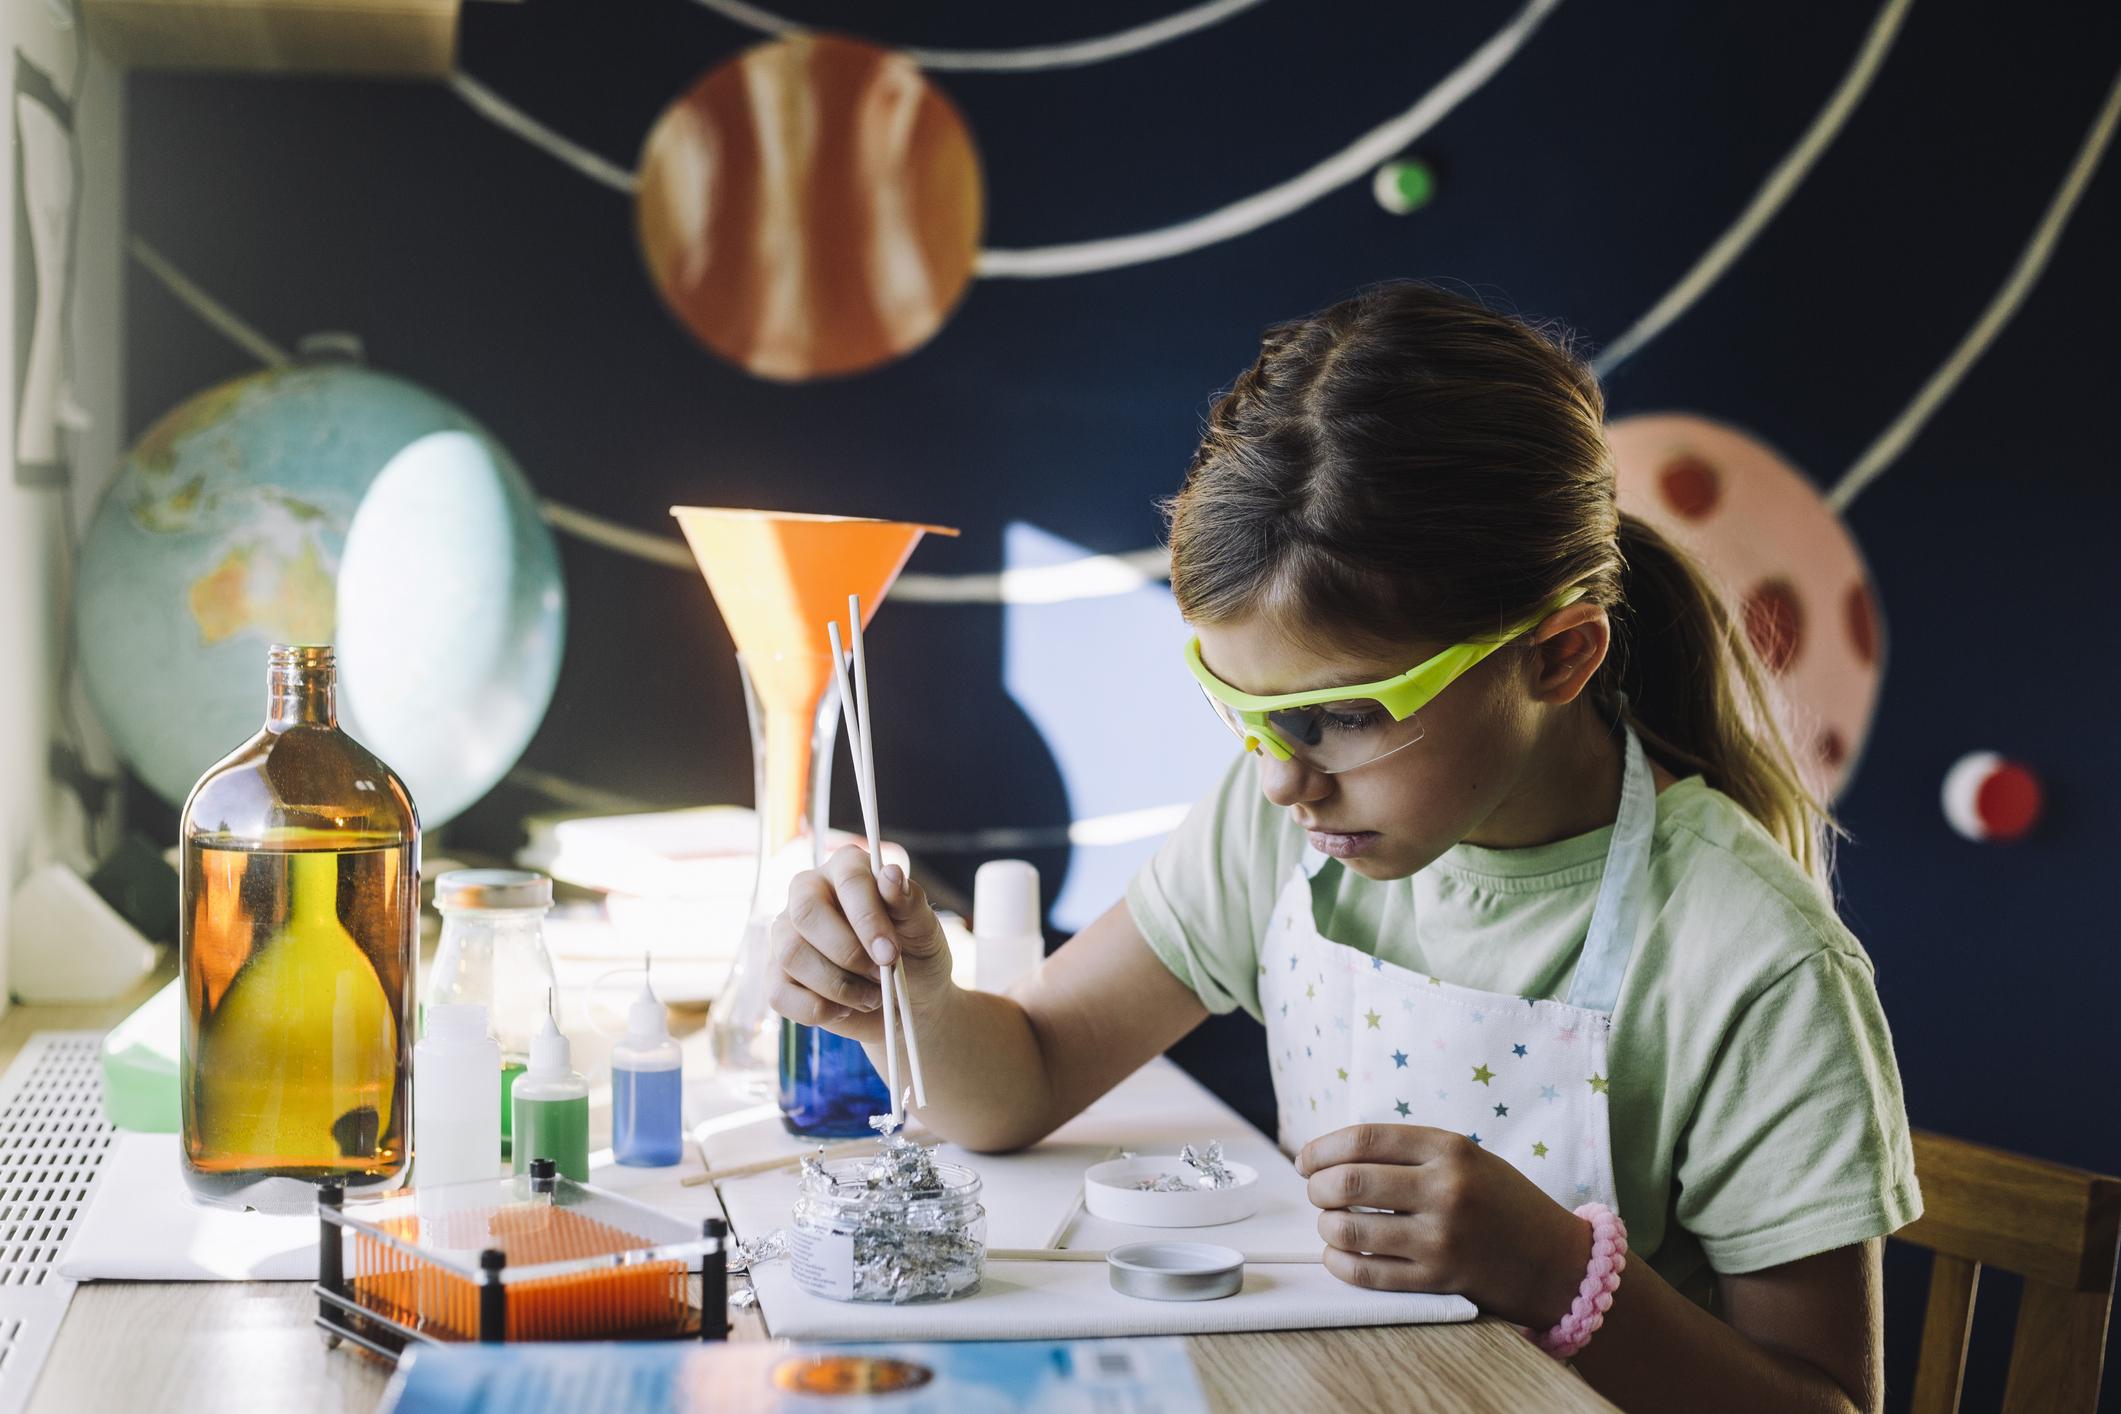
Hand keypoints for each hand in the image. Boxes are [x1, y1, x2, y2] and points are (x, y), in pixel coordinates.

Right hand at [767, 845, 952, 1041]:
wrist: (907, 1004)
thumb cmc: (915, 955)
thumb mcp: (924, 929)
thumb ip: (909, 902)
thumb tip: (891, 875)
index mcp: (847, 869)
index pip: (848, 880)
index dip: (868, 918)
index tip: (889, 953)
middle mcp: (809, 892)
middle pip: (806, 912)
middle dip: (847, 952)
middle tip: (880, 975)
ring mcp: (787, 933)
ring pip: (791, 954)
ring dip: (838, 986)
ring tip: (871, 997)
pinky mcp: (777, 974)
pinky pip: (779, 993)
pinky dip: (817, 1009)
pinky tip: (845, 1009)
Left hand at [1296, 1124, 1590, 1326]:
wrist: (1556, 1259)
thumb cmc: (1500, 1201)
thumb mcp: (1465, 1157)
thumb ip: (1408, 1152)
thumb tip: (1331, 1156)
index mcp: (1449, 1149)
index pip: (1363, 1139)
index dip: (1321, 1149)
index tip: (1306, 1161)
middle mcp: (1445, 1190)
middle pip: (1348, 1183)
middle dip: (1317, 1188)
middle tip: (1316, 1193)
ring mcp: (1442, 1238)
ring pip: (1350, 1230)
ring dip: (1326, 1226)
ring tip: (1330, 1224)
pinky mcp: (1439, 1280)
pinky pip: (1368, 1272)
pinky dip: (1339, 1263)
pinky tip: (1338, 1255)